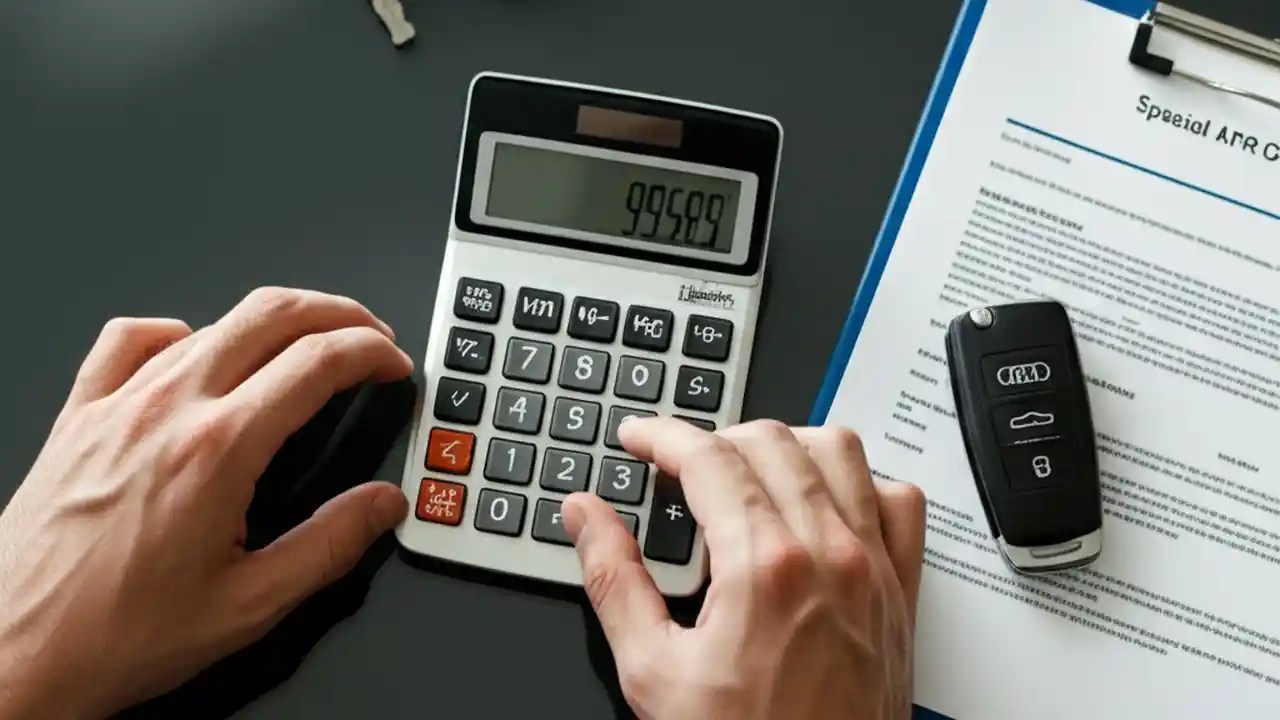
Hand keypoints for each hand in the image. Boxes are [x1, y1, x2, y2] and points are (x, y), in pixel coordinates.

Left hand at [0, 288, 413, 718]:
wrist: (11, 653)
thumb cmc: (114, 636)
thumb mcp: (249, 605)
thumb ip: (330, 546)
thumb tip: (381, 506)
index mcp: (219, 451)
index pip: (318, 361)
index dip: (372, 352)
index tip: (394, 365)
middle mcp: (168, 410)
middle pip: (271, 315)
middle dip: (338, 314)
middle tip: (371, 337)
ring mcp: (118, 403)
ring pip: (214, 321)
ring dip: (275, 322)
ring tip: (307, 347)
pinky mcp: (79, 415)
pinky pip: (132, 339)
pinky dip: (179, 332)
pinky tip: (197, 354)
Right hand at [562, 418, 925, 719]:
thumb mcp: (654, 672)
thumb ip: (614, 580)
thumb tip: (585, 517)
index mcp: (764, 567)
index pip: (708, 458)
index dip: (662, 435)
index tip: (639, 438)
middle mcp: (829, 553)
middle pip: (770, 441)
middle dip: (714, 438)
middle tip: (679, 466)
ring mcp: (874, 567)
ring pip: (840, 451)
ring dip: (787, 445)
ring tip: (748, 472)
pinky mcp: (903, 590)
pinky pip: (899, 500)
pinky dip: (862, 482)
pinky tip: (827, 503)